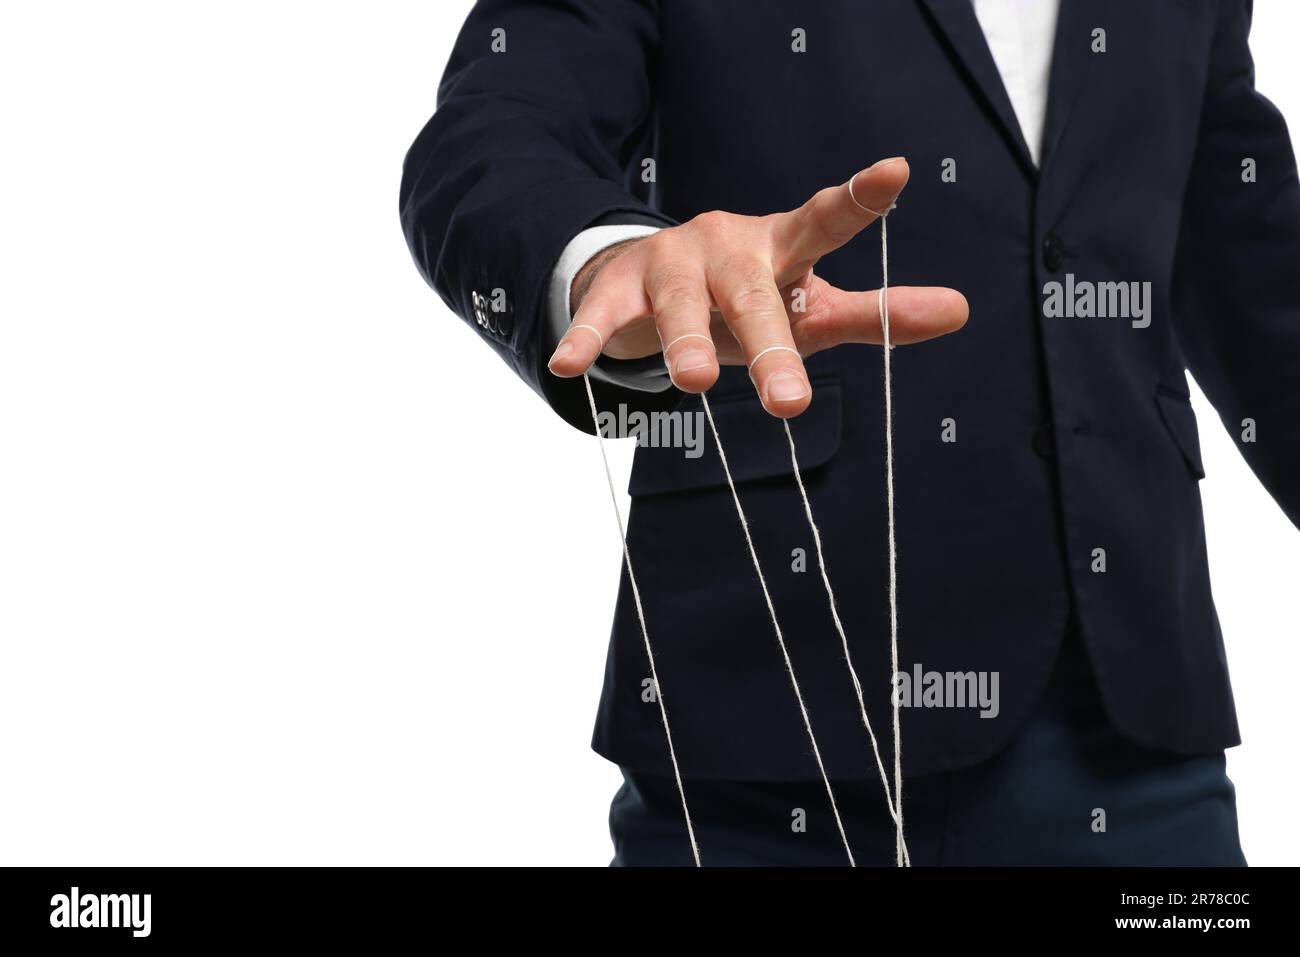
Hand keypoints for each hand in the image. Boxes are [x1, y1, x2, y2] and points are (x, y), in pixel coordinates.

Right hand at [547, 157, 967, 417]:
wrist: (657, 276)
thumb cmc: (752, 298)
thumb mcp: (813, 308)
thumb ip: (879, 314)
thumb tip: (962, 310)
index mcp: (781, 247)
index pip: (824, 221)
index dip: (857, 199)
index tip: (893, 171)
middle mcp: (727, 248)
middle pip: (753, 293)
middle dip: (771, 344)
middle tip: (791, 402)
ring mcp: (670, 266)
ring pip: (678, 307)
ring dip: (686, 341)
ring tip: (697, 380)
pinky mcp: (620, 289)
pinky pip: (604, 316)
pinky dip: (588, 339)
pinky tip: (569, 366)